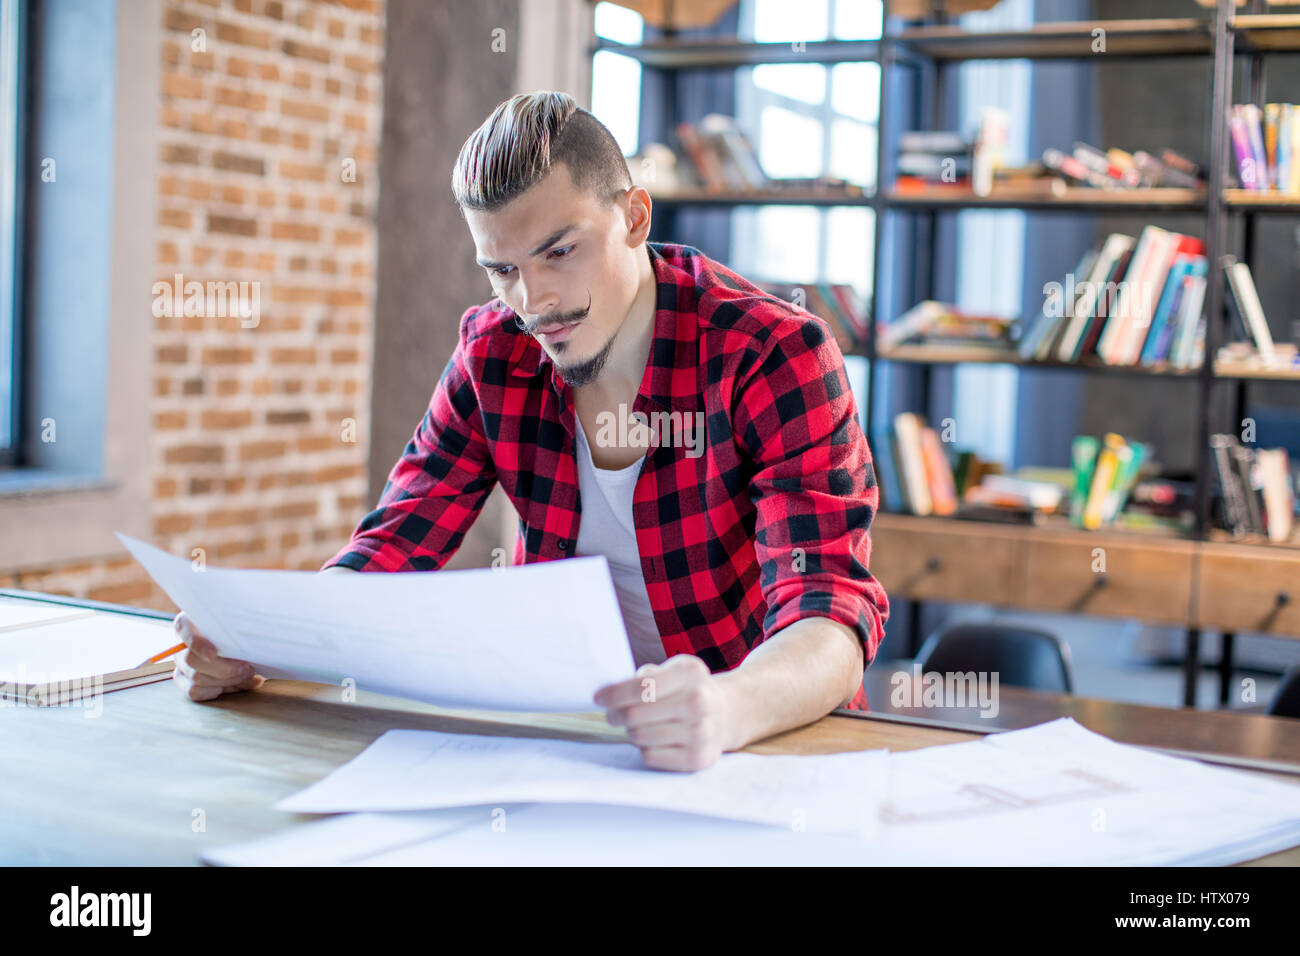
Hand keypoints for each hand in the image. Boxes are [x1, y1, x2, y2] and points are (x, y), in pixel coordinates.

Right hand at [171, 610, 263, 701]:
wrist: (237, 641)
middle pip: (191, 660)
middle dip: (223, 668)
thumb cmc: (236, 630)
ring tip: (247, 675)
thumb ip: (241, 635)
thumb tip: (251, 655)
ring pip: (196, 678)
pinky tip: (232, 686)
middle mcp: (180, 644)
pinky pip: (194, 692)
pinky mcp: (185, 681)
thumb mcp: (238, 626)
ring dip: (226, 680)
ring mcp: (180, 664)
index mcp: (188, 622)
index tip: (213, 654)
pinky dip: (214, 691)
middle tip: (247, 668)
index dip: (197, 643)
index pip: (182, 628)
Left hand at [593, 654, 737, 771]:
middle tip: (614, 714)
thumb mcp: (672, 670)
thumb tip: (609, 695)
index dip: (613, 694)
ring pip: (639, 737)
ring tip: (642, 725)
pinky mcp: (697, 758)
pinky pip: (650, 756)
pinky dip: (646, 749)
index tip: (598, 698)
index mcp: (690, 673)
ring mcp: (700, 732)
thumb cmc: (687, 690)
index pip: (642, 687)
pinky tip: (657, 740)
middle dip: (616, 714)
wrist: (727, 714)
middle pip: (634, 714)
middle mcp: (698, 702)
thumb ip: (643, 678)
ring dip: (632, 732)